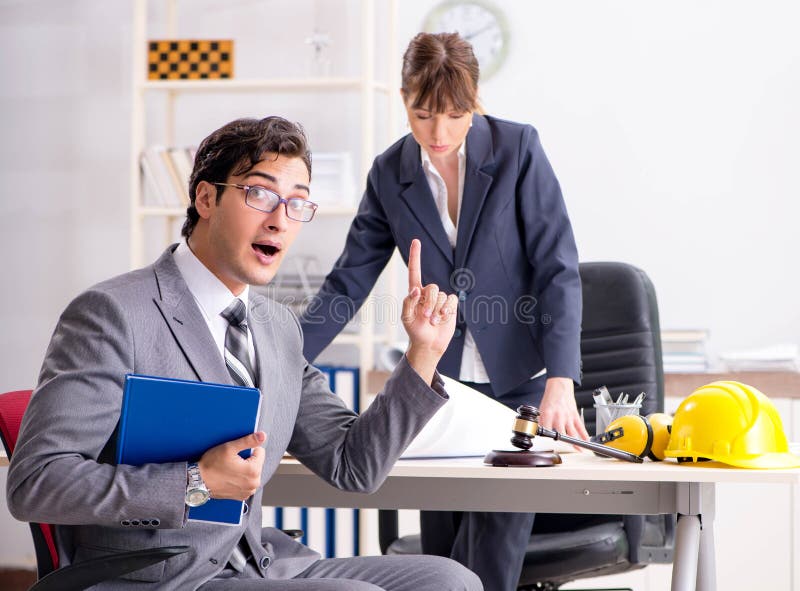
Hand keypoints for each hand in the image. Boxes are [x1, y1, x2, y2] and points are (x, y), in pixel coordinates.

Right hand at [197, 432, 265, 500]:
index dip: (248, 450)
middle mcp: (254, 484)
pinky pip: (246, 482)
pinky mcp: (241, 496)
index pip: (260, 452)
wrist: (197, 481)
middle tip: (231, 462)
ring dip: (244, 470)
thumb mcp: (230, 448)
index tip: (236, 454)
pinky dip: (240, 479)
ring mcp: (248, 491)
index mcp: (254, 471)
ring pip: (252, 473)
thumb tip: (262, 436)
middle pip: (257, 463)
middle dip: (246, 460)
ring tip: (230, 469)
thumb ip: (248, 441)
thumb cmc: (212, 465)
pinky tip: (230, 477)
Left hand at [402, 239, 457, 383]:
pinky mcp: (450, 305)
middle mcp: (428, 293)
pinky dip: (447, 310)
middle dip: (429, 303)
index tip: (416, 241)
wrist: (429, 344)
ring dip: (437, 311)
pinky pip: (452, 300)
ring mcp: (440, 299)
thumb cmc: (415, 331)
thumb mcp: (406, 318)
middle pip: (433, 287)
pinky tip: (443, 318)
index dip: (416, 256)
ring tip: (433, 322)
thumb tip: (416, 289)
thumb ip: (409, 302)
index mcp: (415, 293)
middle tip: (426, 317)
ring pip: (442, 296)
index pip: (415, 271)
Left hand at [536, 377, 589, 444]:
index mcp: (548, 414)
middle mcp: (559, 416)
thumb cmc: (550, 399)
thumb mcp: (541, 410)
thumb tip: (539, 432)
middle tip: (566, 450)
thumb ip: (541, 422)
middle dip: (563, 442)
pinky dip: (584, 434)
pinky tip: (586, 441)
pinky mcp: (575, 415)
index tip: (549, 444)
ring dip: (576, 442)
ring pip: (573, 432)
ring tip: (579, 449)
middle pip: (561, 433)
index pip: (547, 429)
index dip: (547, 438)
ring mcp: (568, 416)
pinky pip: (581, 426)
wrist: (559, 388)